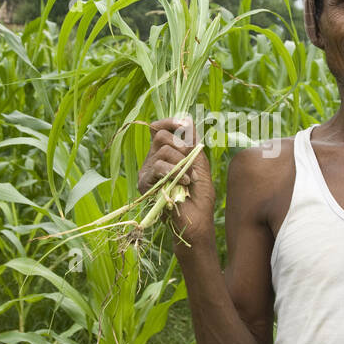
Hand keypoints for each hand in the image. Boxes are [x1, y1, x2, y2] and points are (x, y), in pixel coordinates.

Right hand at [137, 116, 215, 243]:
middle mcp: (153, 160)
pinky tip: (183, 183)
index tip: (185, 123)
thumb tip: (187, 118)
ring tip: (189, 179)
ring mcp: (147, 172)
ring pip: (163, 149)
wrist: (195, 225)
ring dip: (182, 162)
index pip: (159, 128)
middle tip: (191, 161)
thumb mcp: (200, 166)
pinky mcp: (144, 184)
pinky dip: (175, 171)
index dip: (170, 122)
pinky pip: (158, 165)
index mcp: (165, 155)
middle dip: (181, 144)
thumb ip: (193, 144)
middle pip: (160, 134)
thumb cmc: (199, 199)